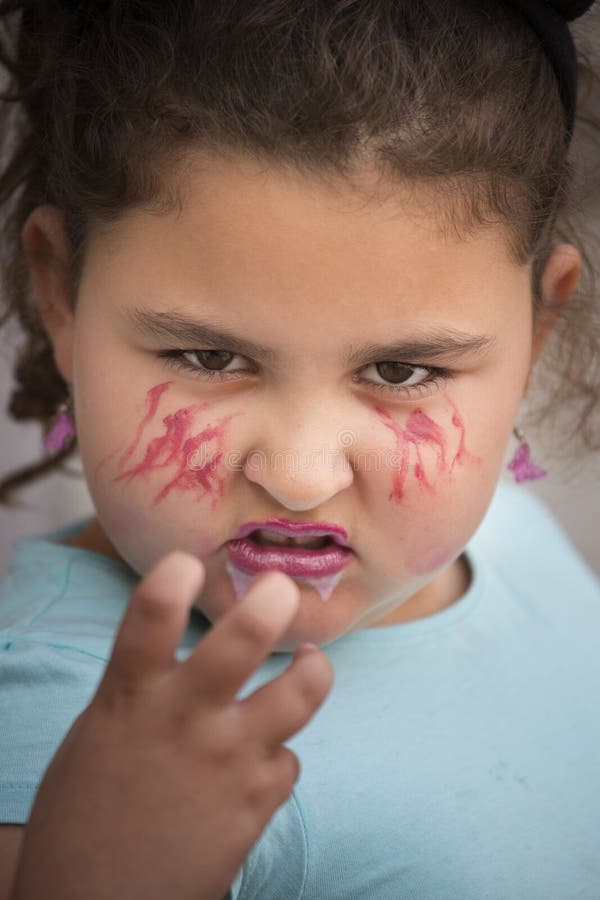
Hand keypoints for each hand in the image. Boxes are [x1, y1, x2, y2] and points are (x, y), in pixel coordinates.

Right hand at [11, 551, 333, 899]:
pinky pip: (286, 762)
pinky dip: (274, 759)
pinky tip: (257, 766)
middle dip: (269, 604)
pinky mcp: (256, 803)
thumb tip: (181, 653)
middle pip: (241, 643)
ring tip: (311, 660)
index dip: (172, 579)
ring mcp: (228, 761)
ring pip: (300, 694)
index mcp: (130, 698)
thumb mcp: (99, 736)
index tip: (187, 561)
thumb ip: (142, 689)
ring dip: (313, 670)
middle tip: (281, 587)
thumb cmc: (86, 814)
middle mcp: (186, 721)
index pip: (150, 619)